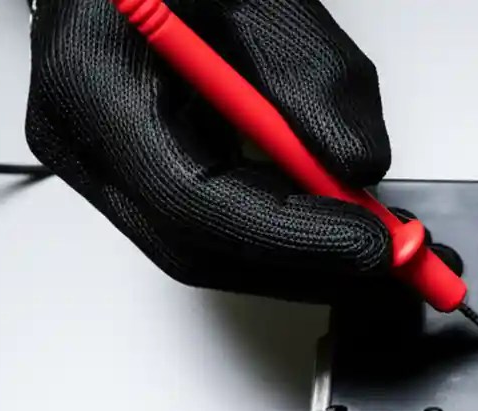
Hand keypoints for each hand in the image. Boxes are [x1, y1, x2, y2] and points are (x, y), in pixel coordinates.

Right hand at [26, 0, 390, 301]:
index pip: (192, 201)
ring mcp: (102, 163)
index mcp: (92, 83)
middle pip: (199, 247)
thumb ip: (313, 77)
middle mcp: (83, 138)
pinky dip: (281, 233)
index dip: (290, 236)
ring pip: (207, 249)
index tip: (370, 244)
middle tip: (394, 266)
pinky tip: (337, 226)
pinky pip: (210, 226)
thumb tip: (360, 167)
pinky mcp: (134, 173)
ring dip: (300, 260)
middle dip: (305, 265)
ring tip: (380, 250)